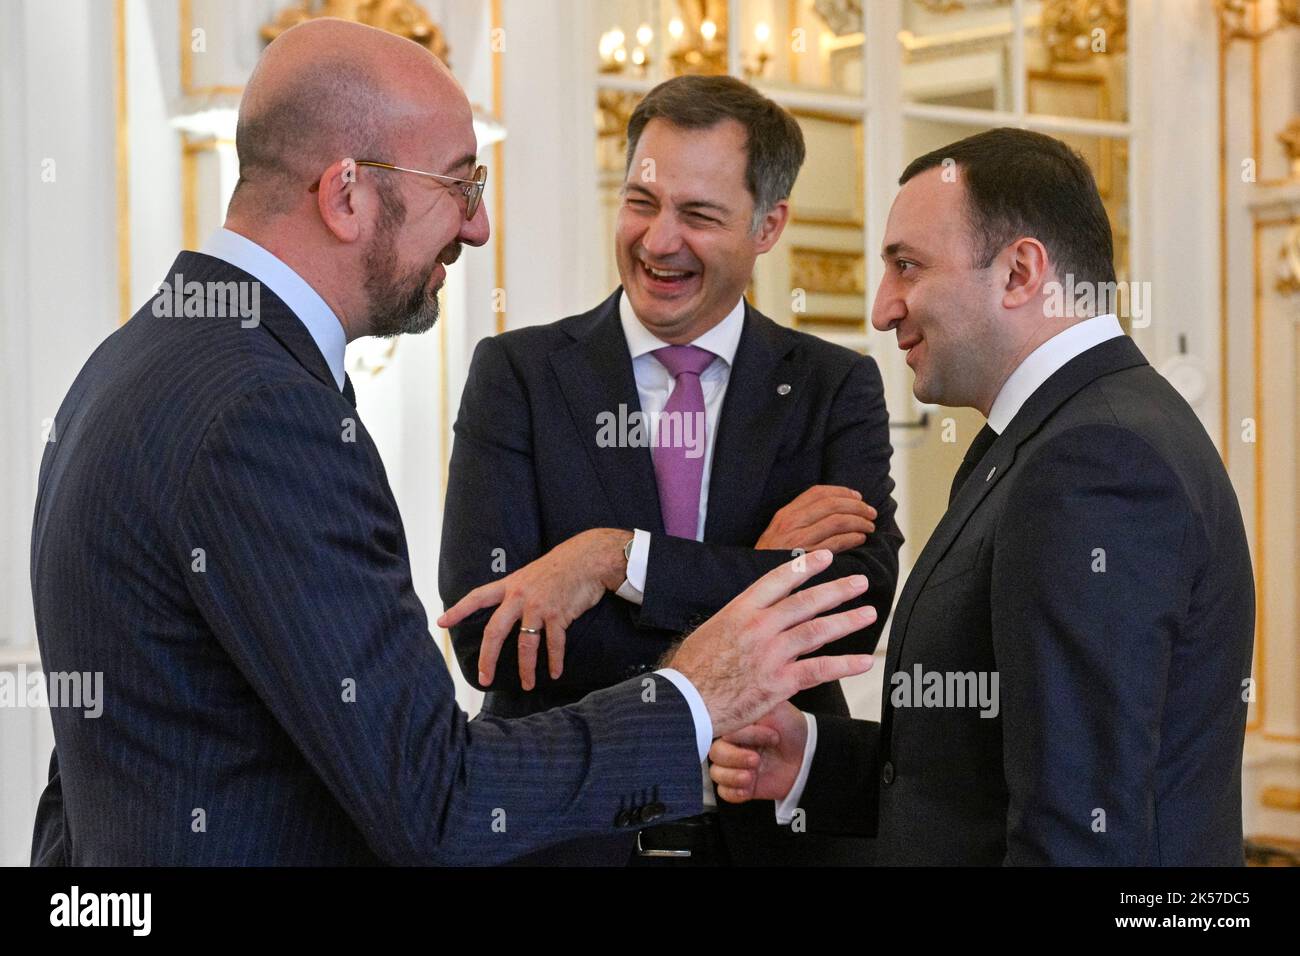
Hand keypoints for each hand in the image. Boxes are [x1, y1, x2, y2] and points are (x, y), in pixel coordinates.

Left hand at [436, 528, 629, 689]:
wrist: (588, 558)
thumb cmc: (561, 566)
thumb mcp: (531, 574)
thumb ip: (518, 591)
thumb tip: (509, 609)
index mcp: (510, 585)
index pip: (477, 597)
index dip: (459, 610)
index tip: (441, 623)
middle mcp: (520, 596)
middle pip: (495, 631)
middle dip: (488, 658)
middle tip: (484, 679)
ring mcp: (540, 606)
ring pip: (526, 644)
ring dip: (526, 669)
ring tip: (527, 685)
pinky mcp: (559, 614)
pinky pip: (554, 644)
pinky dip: (554, 661)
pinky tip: (554, 672)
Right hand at [664, 549, 873, 736]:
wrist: (685, 701)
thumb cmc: (693, 669)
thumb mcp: (713, 630)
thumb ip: (740, 621)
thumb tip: (758, 614)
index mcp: (741, 610)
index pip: (779, 580)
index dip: (805, 567)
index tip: (826, 557)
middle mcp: (759, 627)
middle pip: (805, 602)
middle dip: (836, 590)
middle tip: (860, 582)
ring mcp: (771, 654)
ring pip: (817, 630)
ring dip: (847, 621)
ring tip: (868, 613)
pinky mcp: (779, 682)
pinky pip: (819, 670)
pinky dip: (844, 665)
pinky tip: (862, 661)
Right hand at [709, 702, 805, 803]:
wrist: (808, 752)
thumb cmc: (790, 727)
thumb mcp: (772, 708)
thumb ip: (748, 710)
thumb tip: (729, 725)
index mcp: (736, 726)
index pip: (721, 731)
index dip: (741, 736)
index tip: (767, 735)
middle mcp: (733, 745)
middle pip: (715, 754)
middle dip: (734, 758)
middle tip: (756, 759)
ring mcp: (737, 766)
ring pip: (716, 774)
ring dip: (732, 776)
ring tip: (751, 776)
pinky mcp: (743, 785)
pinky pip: (724, 792)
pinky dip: (733, 792)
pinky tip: (747, 788)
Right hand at [755, 485, 876, 553]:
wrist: (753, 582)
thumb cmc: (769, 561)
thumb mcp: (776, 535)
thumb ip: (798, 521)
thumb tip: (832, 511)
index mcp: (785, 514)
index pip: (817, 493)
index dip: (842, 492)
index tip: (857, 496)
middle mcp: (791, 523)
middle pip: (831, 504)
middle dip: (857, 506)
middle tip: (870, 513)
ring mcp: (798, 540)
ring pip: (837, 521)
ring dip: (859, 522)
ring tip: (869, 527)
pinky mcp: (807, 558)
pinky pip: (837, 542)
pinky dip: (853, 538)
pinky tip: (860, 539)